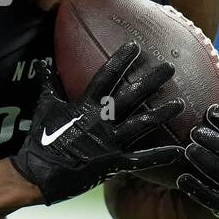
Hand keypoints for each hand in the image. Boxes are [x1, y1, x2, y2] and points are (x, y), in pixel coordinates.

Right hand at [13, 41, 186, 204]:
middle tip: (169, 67)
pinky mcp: (113, 163)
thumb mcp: (45, 106)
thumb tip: (44, 62)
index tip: (135, 46)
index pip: (106, 77)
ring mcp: (109, 142)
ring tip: (180, 103)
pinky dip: (161, 155)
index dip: (121, 61)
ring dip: (161, 113)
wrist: (39, 172)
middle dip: (151, 80)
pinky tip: (180, 151)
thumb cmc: (41, 138)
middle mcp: (100, 121)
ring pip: (140, 124)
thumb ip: (49, 83)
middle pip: (130, 96)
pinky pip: (141, 160)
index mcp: (85, 105)